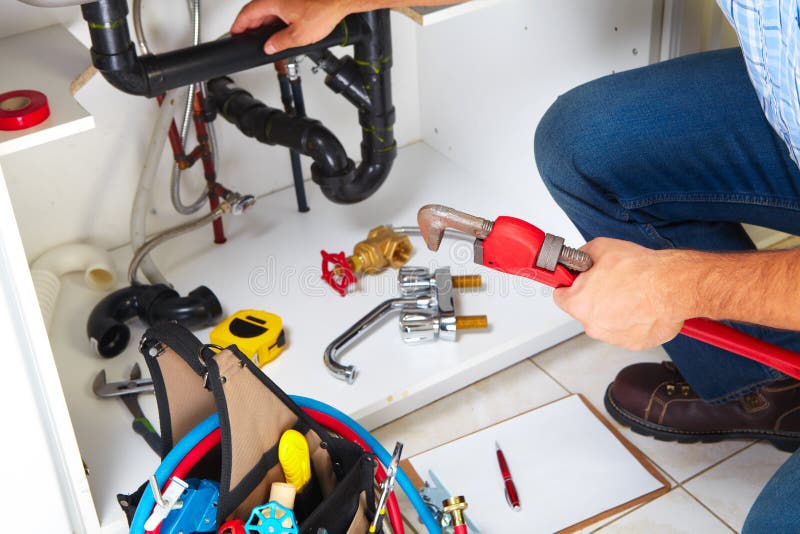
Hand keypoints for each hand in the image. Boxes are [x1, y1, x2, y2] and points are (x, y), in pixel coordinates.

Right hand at [231, 0, 347, 53]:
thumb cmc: (323, 11)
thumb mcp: (298, 36)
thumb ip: (280, 43)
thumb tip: (269, 47)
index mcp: (272, 2)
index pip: (247, 13)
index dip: (238, 25)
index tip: (234, 33)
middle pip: (256, 10)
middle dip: (250, 25)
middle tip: (247, 37)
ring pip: (268, 8)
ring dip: (263, 22)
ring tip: (264, 36)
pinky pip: (279, 7)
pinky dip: (275, 18)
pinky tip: (281, 28)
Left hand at [553, 238, 693, 349]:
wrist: (672, 286)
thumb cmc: (640, 270)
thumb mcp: (600, 248)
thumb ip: (581, 257)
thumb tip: (578, 260)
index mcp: (578, 303)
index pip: (560, 296)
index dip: (569, 285)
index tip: (575, 281)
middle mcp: (593, 325)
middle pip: (584, 310)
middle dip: (594, 297)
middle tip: (611, 282)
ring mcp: (613, 337)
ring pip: (606, 321)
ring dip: (614, 309)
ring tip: (631, 293)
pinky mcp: (634, 343)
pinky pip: (626, 330)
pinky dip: (632, 320)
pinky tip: (641, 305)